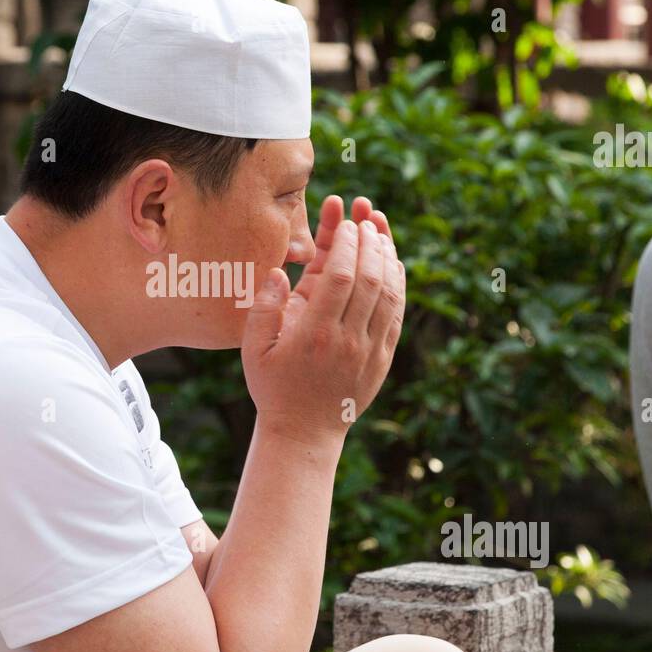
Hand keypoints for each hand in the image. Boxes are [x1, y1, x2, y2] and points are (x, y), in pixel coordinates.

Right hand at [241, 195, 405, 440]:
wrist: (304, 433)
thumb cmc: (273, 388)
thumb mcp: (254, 350)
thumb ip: (263, 308)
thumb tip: (279, 271)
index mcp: (314, 335)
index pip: (340, 278)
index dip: (346, 245)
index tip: (345, 223)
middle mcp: (347, 341)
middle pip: (368, 279)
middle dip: (369, 243)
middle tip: (364, 218)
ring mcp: (369, 350)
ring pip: (388, 294)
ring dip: (387, 258)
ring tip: (380, 232)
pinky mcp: (382, 358)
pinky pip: (396, 314)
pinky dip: (398, 284)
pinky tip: (393, 263)